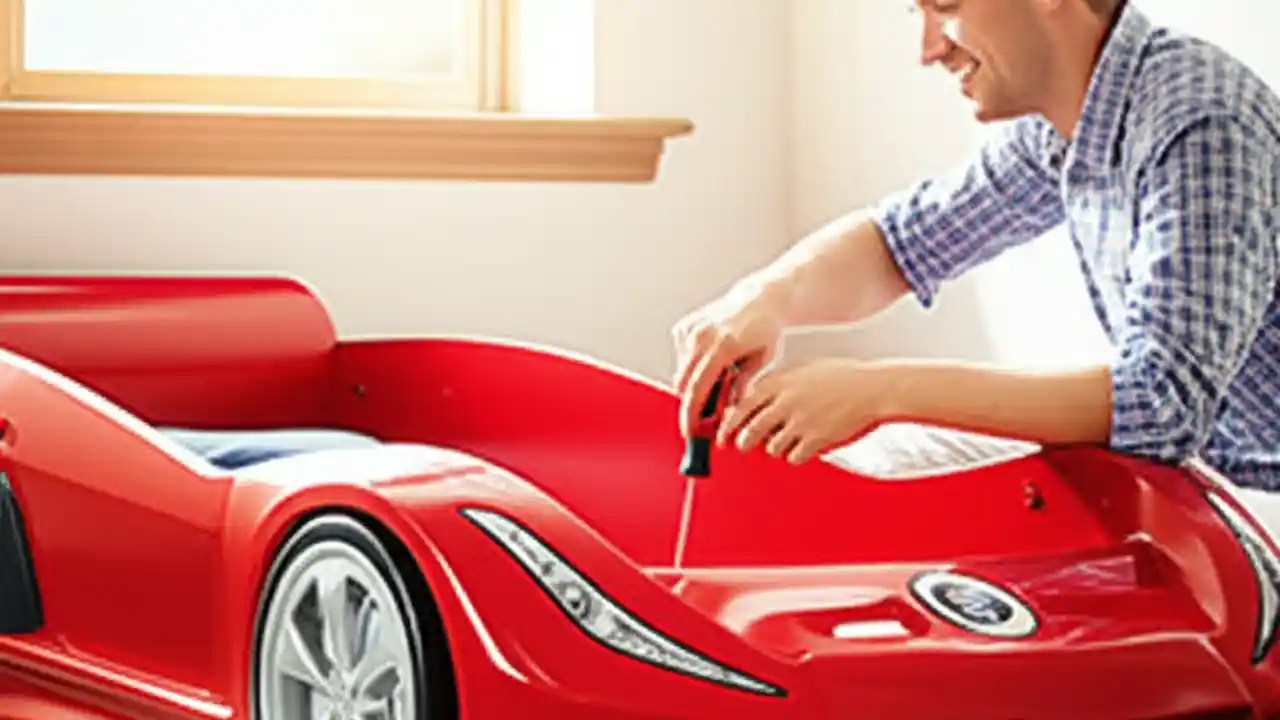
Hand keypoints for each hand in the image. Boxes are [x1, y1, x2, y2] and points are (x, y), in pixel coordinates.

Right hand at [672, 282, 789, 436]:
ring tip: (720, 375)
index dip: (691, 415)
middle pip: (683, 384)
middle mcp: (702, 336)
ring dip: (695, 381)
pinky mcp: (684, 327)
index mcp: (723, 345)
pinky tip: (713, 360)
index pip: (697, 389)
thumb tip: (728, 413)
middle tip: (708, 411)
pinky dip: (693, 365)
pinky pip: (681, 358)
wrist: (760, 299)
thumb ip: (743, 388)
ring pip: (681, 372)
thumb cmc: (765, 329)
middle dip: (692, 401)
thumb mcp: (763, 362)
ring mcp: (690, 330)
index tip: (690, 430)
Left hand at [717, 358, 893, 463]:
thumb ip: (778, 384)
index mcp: (780, 382)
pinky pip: (793, 457)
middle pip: (749, 431)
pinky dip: (796, 455)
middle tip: (743, 445)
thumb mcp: (804, 370)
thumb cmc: (842, 377)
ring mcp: (800, 422)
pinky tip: (806, 446)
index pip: (742, 406)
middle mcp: (785, 402)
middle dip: (743, 442)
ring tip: (788, 440)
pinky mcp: (816, 439)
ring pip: (771, 447)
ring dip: (775, 447)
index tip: (724, 434)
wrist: (874, 388)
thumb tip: (754, 398)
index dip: (729, 423)